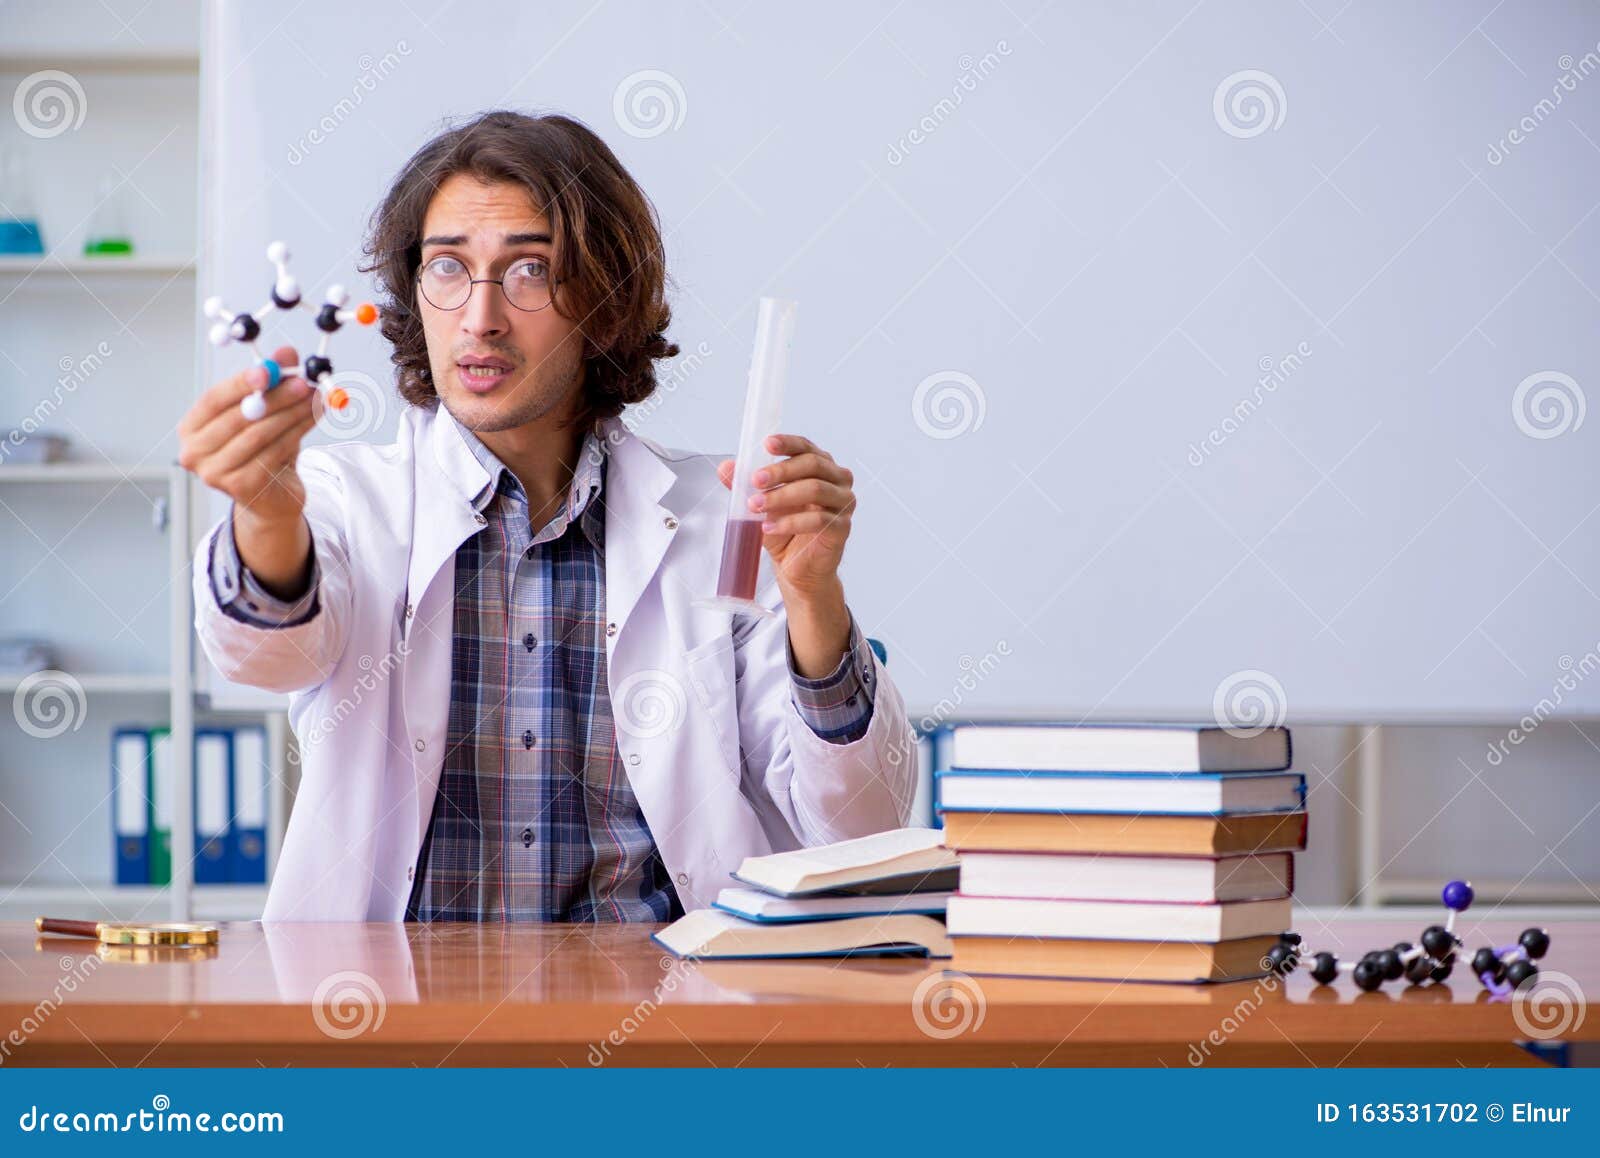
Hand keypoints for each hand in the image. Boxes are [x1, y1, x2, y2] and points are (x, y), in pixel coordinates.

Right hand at [177, 345, 317, 525]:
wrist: (271, 498)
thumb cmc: (262, 450)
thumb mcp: (264, 413)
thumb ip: (271, 381)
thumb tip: (286, 353)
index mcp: (191, 428)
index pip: (213, 400)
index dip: (240, 383)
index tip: (269, 369)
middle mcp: (195, 453)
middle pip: (239, 417)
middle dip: (275, 397)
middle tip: (303, 382)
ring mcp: (215, 473)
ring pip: (260, 435)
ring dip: (292, 413)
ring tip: (316, 398)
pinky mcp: (241, 488)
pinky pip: (274, 452)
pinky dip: (298, 432)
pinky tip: (314, 417)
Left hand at [717, 433, 855, 600]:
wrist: (797, 569)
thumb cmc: (784, 530)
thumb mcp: (759, 504)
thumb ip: (743, 484)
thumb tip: (725, 467)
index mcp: (820, 466)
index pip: (806, 447)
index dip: (787, 443)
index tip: (766, 444)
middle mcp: (837, 480)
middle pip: (812, 464)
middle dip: (780, 471)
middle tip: (755, 480)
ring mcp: (843, 503)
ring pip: (815, 490)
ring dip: (781, 496)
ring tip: (756, 506)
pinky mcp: (842, 527)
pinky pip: (819, 520)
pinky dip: (790, 522)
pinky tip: (769, 528)